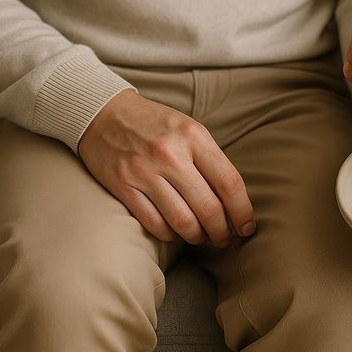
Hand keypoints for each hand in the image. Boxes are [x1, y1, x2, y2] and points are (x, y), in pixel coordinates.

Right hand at [78, 90, 254, 246]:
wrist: (104, 112)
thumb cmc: (156, 124)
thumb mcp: (190, 130)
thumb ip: (211, 160)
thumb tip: (234, 202)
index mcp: (194, 138)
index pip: (229, 183)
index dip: (242, 211)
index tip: (247, 227)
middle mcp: (171, 155)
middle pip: (208, 208)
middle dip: (221, 232)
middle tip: (224, 239)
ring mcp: (144, 172)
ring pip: (182, 221)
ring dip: (197, 237)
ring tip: (201, 237)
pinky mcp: (122, 186)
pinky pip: (154, 223)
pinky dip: (170, 234)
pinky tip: (175, 232)